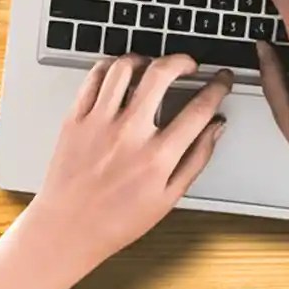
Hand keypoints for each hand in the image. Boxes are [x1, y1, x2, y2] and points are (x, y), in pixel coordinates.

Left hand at [22, 54, 230, 273]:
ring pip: (124, 68)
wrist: (67, 229)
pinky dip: (110, 67)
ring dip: (145, 59)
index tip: (221, 80)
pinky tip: (120, 73)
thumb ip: (196, 159)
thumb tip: (216, 128)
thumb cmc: (117, 220)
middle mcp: (128, 134)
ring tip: (152, 65)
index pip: (198, 108)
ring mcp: (99, 123)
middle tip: (188, 64)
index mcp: (157, 157)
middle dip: (183, 61)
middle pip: (161, 74)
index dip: (217, 88)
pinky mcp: (75, 119)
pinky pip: (94, 78)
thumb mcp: (168, 198)